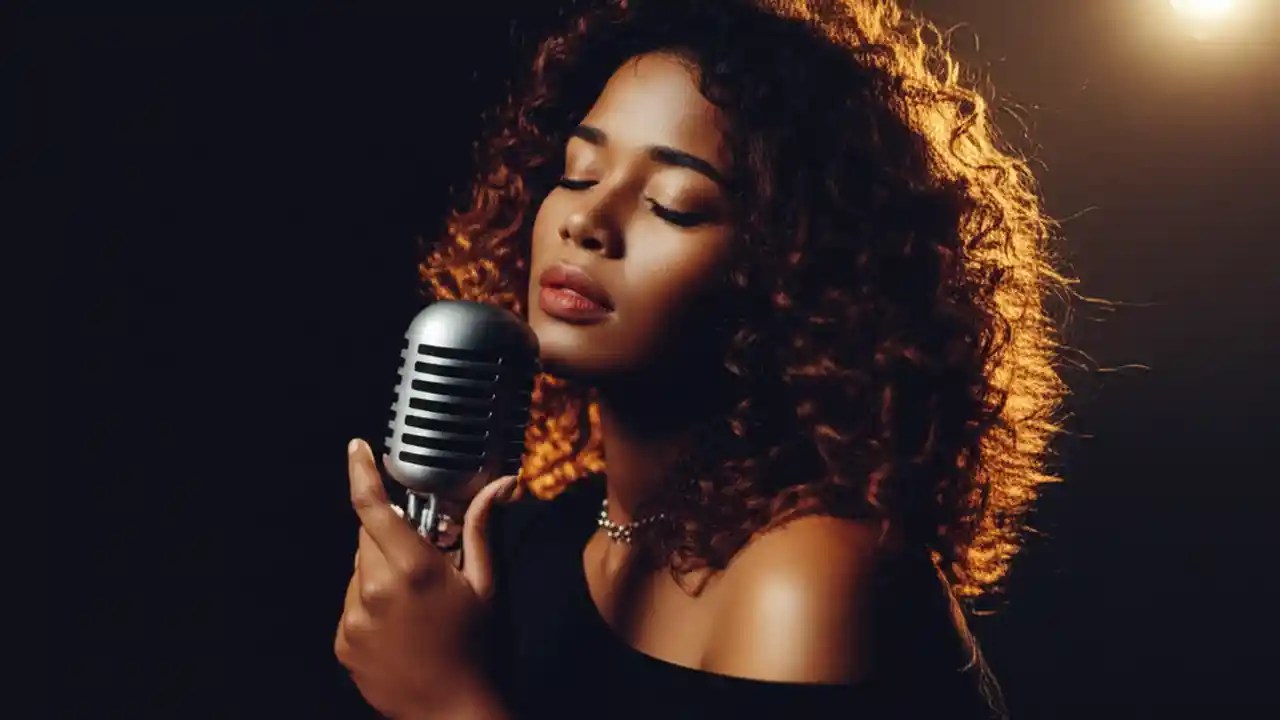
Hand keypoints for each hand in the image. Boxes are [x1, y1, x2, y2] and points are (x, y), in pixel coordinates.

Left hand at [334, 438, 516, 718]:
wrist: (456, 714)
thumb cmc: (482, 650)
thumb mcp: (490, 586)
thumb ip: (483, 529)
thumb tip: (501, 485)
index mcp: (413, 570)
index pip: (372, 507)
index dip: (359, 472)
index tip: (356, 448)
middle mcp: (374, 591)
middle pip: (368, 537)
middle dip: (392, 536)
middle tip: (427, 558)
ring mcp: (353, 620)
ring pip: (359, 571)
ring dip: (382, 572)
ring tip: (419, 603)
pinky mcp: (344, 643)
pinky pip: (352, 605)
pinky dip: (371, 604)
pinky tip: (403, 626)